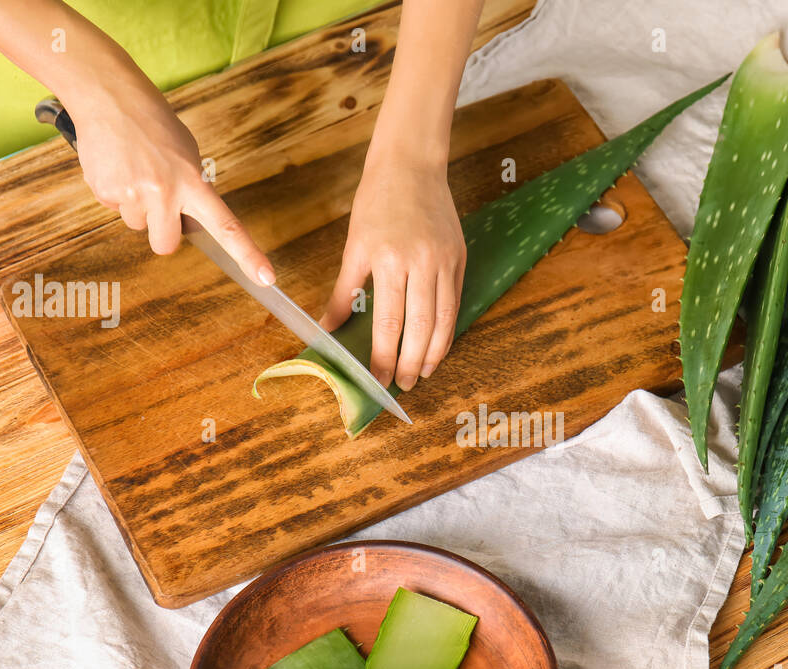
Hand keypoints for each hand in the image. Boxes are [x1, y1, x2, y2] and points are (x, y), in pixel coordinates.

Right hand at [70, 85, 274, 285]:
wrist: (109, 97)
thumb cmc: (154, 123)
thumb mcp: (187, 152)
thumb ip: (193, 188)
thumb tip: (193, 219)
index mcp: (193, 182)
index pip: (227, 226)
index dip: (247, 254)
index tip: (266, 278)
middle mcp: (164, 192)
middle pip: (165, 245)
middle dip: (162, 233)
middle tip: (158, 202)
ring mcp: (132, 194)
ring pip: (136, 225)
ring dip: (137, 206)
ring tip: (134, 170)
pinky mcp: (104, 191)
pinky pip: (114, 208)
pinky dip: (116, 192)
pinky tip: (117, 166)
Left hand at [321, 154, 465, 390]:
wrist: (411, 165)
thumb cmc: (377, 201)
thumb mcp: (354, 245)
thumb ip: (345, 291)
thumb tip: (328, 327)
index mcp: (389, 260)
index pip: (389, 323)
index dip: (383, 357)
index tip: (378, 380)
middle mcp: (422, 263)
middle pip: (420, 327)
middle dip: (410, 362)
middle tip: (402, 385)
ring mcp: (445, 261)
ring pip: (444, 319)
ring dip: (434, 352)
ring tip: (423, 373)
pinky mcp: (459, 257)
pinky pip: (455, 302)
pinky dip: (447, 327)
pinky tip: (438, 344)